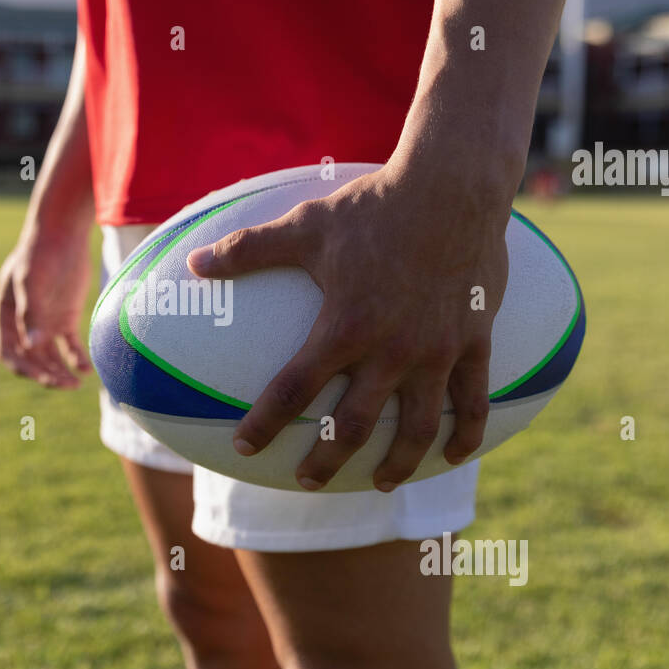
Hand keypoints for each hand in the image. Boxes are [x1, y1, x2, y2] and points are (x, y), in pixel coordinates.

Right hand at [0, 229, 93, 388]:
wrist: (64, 234)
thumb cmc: (41, 253)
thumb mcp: (32, 280)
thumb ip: (32, 313)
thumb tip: (32, 346)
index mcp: (4, 315)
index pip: (7, 352)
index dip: (21, 368)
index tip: (39, 378)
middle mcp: (23, 324)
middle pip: (31, 359)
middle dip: (45, 374)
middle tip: (65, 385)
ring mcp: (44, 323)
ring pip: (50, 357)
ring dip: (60, 371)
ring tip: (76, 384)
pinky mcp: (65, 320)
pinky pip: (69, 346)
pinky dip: (76, 359)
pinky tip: (86, 369)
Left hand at [187, 147, 515, 491]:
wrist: (453, 186)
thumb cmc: (374, 205)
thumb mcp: (305, 224)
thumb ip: (248, 250)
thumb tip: (194, 263)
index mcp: (344, 326)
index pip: (294, 390)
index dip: (264, 424)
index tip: (244, 447)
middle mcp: (390, 350)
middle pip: (352, 427)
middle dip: (325, 462)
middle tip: (307, 482)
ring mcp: (436, 351)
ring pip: (418, 428)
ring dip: (397, 463)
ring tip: (381, 481)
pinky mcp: (474, 342)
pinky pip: (475, 402)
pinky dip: (467, 435)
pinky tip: (455, 454)